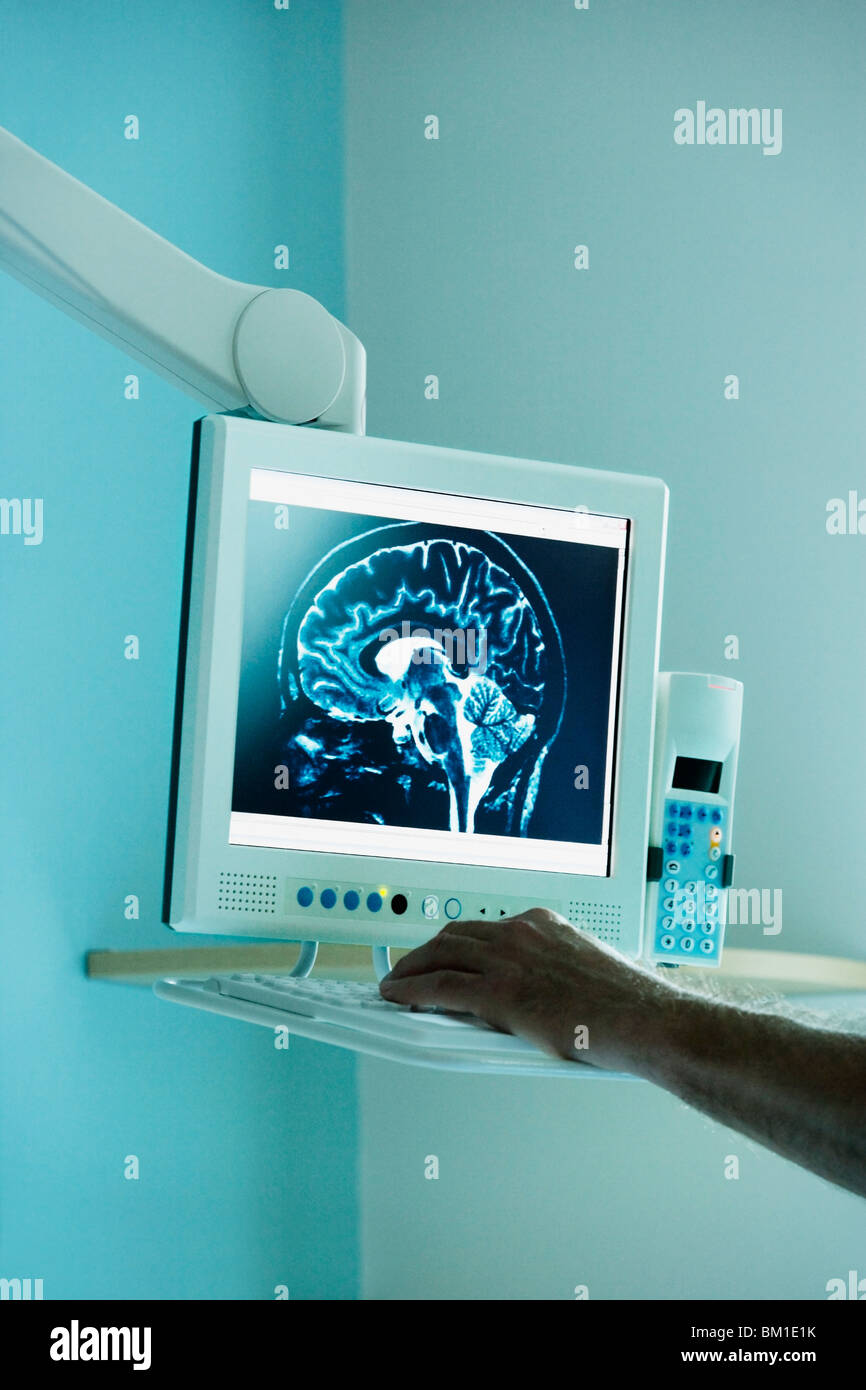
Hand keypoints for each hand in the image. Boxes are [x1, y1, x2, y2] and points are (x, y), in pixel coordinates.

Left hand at [379, 907, 674, 1069]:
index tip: (443, 951)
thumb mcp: (582, 970)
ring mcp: (509, 960)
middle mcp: (522, 933)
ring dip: (411, 969)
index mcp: (542, 924)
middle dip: (425, 951)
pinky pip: (441, 986)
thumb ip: (549, 972)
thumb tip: (530, 991)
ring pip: (440, 954)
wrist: (644, 1019)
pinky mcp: (501, 992)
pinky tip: (399, 997)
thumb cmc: (627, 1004)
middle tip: (407, 967)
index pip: (484, 926)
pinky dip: (412, 990)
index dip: (455, 941)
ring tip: (395, 983)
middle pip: (454, 935)